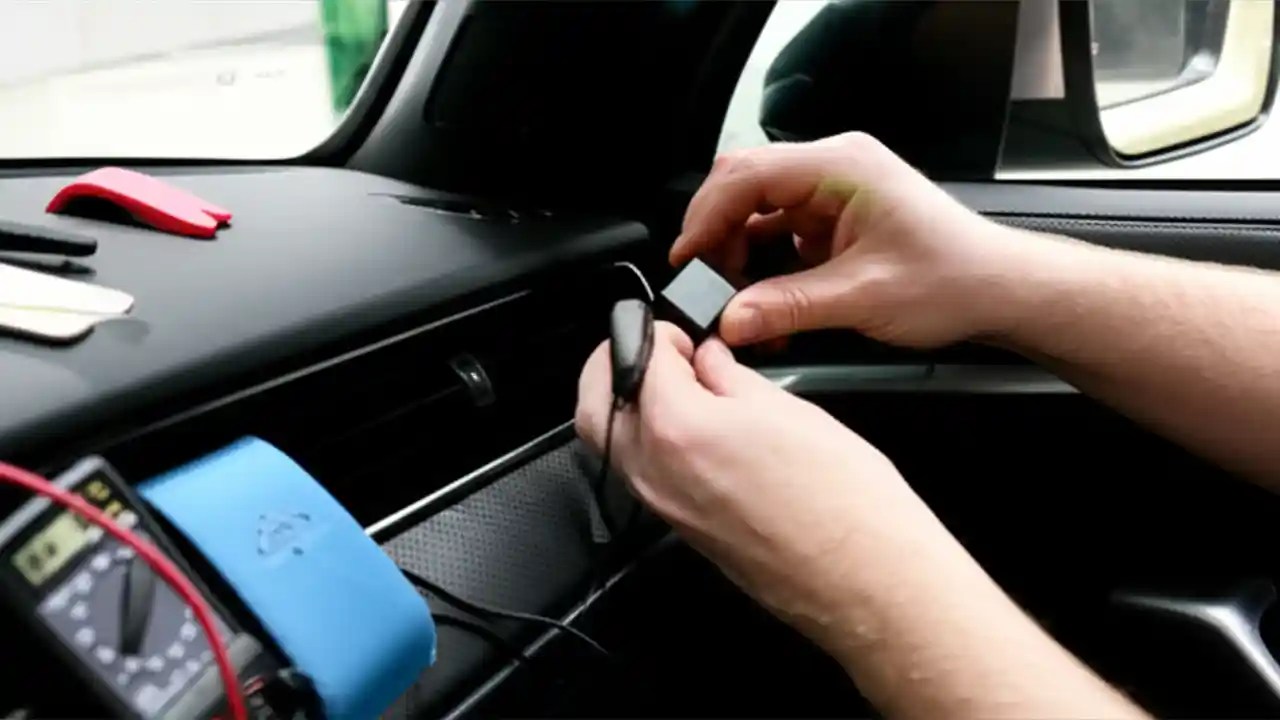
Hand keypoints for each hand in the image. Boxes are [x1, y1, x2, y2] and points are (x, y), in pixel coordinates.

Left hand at [575, 323, 937, 643]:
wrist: (864, 581)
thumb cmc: (843, 503)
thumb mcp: (788, 409)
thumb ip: (731, 378)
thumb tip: (709, 360)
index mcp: (677, 428)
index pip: (637, 356)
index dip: (660, 332)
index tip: (683, 331)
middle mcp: (654, 472)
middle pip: (596, 402)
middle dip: (616, 364)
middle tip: (657, 350)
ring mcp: (662, 506)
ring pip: (610, 441)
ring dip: (630, 404)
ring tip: (679, 387)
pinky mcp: (679, 529)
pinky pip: (640, 473)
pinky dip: (650, 440)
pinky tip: (695, 428)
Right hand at [672, 132, 1032, 348]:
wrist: (998, 290)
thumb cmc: (954, 278)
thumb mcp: (864, 298)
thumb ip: (790, 306)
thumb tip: (731, 318)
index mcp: (842, 168)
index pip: (749, 174)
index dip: (707, 216)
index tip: (688, 259)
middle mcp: (833, 170)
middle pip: (744, 186)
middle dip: (716, 235)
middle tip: (704, 283)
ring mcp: (831, 193)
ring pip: (756, 212)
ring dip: (737, 255)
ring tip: (736, 301)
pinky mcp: (832, 219)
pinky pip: (777, 233)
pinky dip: (761, 267)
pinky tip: (762, 303)